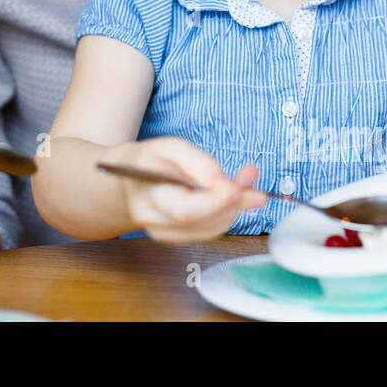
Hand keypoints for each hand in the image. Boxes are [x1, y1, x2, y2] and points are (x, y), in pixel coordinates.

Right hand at [117, 137, 267, 242]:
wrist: (130, 179)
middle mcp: (153, 220)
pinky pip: (209, 231)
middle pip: (200, 222)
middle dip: (232, 205)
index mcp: (148, 192)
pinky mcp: (176, 239)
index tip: (236, 189)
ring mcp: (164, 234)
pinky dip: (226, 214)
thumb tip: (226, 183)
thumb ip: (199, 162)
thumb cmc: (151, 160)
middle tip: (256, 189)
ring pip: (210, 229)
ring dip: (234, 209)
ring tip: (245, 184)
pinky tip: (232, 197)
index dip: (214, 203)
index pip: (183, 210)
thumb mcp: (171, 147)